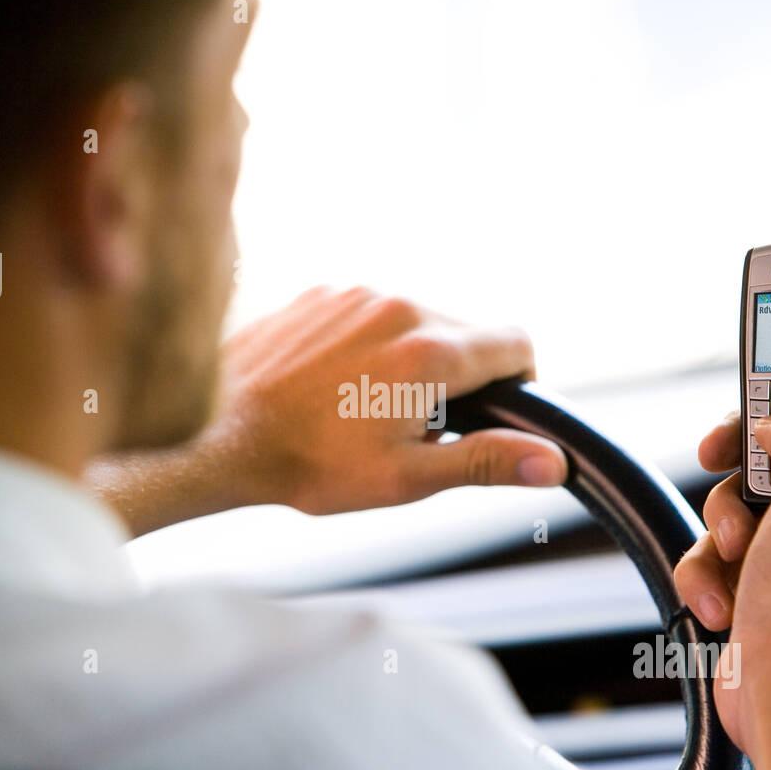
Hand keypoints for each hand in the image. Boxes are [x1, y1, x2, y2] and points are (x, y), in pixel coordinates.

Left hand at [86, 286, 566, 533]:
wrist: (218, 434)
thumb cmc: (309, 463)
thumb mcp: (407, 477)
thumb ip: (486, 461)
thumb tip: (553, 461)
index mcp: (429, 351)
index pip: (515, 341)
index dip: (521, 379)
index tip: (500, 410)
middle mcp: (397, 306)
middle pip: (467, 330)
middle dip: (462, 375)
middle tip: (423, 426)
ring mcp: (355, 293)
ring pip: (418, 318)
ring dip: (415, 356)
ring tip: (372, 407)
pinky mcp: (320, 291)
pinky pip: (372, 310)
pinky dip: (373, 342)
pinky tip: (338, 384)